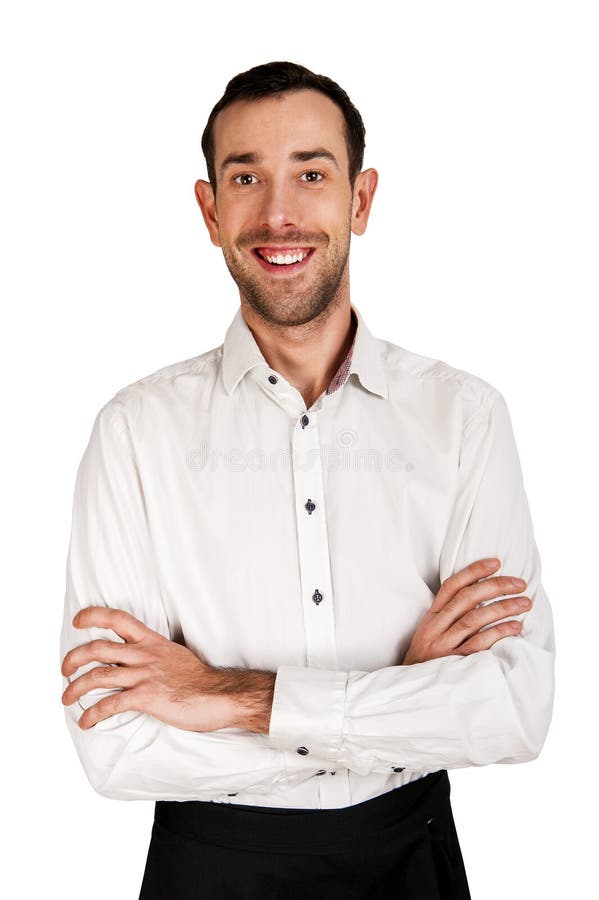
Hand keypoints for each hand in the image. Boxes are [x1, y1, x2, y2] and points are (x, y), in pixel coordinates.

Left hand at [61, 607, 274, 731]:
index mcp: (152, 641)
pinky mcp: (146, 697)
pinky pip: (110, 704)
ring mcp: (144, 675)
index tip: (78, 621)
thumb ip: (154, 655)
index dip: (94, 616)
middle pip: (97, 648)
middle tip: (65, 670)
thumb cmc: (200, 680)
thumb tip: (138, 661)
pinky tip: (85, 721)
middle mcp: (145, 654)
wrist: (219, 695)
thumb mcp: (175, 656)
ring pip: (97, 676)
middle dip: (73, 658)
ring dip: (75, 688)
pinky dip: (92, 713)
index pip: (118, 619)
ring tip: (66, 698)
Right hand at [401, 558, 531, 664]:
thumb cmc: (426, 663)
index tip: (495, 562)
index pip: (451, 586)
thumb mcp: (430, 635)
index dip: (473, 571)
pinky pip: (479, 644)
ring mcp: (443, 647)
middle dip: (495, 586)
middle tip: (519, 583)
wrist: (410, 694)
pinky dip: (499, 633)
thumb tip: (483, 599)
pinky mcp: (453, 664)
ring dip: (502, 608)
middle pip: (466, 599)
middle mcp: (435, 629)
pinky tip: (516, 627)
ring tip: (524, 603)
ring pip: (474, 619)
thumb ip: (450, 618)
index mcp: (430, 618)